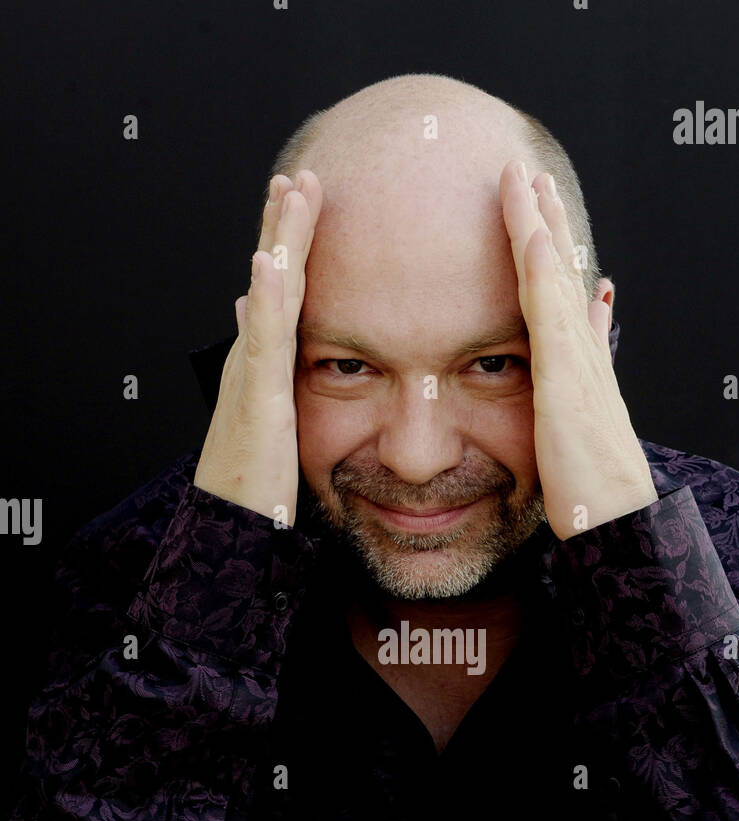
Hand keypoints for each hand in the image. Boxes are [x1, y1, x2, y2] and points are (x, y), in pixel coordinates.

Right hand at [193, 170, 322, 521]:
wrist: (232, 526)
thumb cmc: (256, 482)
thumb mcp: (272, 414)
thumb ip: (269, 364)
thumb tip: (257, 313)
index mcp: (262, 361)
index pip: (281, 290)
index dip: (290, 242)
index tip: (304, 196)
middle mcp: (252, 359)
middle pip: (272, 279)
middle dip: (284, 225)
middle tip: (300, 174)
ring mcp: (252, 375)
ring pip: (268, 297)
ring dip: (278, 242)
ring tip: (290, 193)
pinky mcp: (259, 400)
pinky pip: (264, 343)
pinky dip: (268, 300)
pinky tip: (271, 264)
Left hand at [499, 159, 656, 538]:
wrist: (617, 529)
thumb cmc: (593, 498)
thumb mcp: (573, 440)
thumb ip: (572, 398)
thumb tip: (573, 368)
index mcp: (581, 371)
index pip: (563, 300)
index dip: (550, 255)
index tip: (537, 215)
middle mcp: (583, 358)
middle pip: (561, 275)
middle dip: (546, 223)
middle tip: (528, 174)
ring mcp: (577, 364)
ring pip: (554, 279)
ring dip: (539, 224)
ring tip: (523, 177)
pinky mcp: (565, 379)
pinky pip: (547, 311)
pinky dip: (537, 266)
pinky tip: (525, 229)